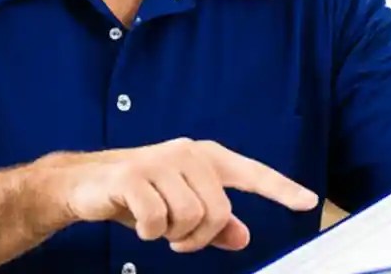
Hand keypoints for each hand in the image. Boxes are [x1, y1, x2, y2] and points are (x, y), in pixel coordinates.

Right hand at [37, 138, 318, 253]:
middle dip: (198, 237)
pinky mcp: (133, 175)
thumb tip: (242, 237)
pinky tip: (139, 222)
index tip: (307, 202)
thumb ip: (213, 222)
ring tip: (156, 224)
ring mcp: (160, 161)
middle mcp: (187, 153)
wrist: (83, 183)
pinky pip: (158, 220)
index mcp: (205, 158)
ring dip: (172, 235)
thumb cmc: (138, 193)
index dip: (280, 189)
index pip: (251, 173)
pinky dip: (149, 232)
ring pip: (191, 218)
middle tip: (175, 237)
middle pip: (218, 212)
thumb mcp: (179, 208)